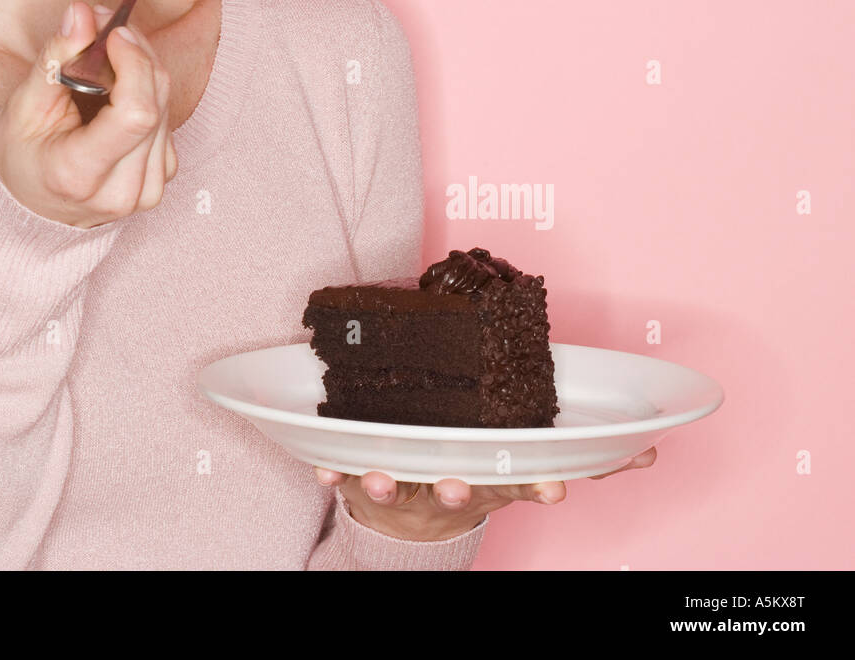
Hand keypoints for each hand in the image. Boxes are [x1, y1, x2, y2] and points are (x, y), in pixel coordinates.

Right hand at [0, 2, 176, 227]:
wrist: (26, 208)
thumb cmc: (19, 158)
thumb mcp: (23, 105)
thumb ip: (56, 57)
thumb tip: (83, 12)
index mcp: (80, 174)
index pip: (137, 114)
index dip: (133, 62)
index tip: (112, 33)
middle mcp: (122, 191)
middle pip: (155, 104)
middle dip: (136, 54)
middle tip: (104, 30)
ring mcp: (146, 192)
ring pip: (167, 109)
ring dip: (143, 72)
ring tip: (106, 61)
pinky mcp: (161, 181)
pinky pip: (168, 123)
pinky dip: (147, 97)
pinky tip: (117, 95)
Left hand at [314, 446, 657, 541]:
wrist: (406, 519)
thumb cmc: (468, 469)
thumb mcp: (521, 467)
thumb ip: (582, 456)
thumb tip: (649, 449)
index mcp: (489, 479)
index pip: (518, 486)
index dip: (534, 488)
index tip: (552, 489)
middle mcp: (449, 485)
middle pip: (456, 490)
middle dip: (458, 488)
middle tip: (458, 484)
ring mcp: (405, 485)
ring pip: (398, 485)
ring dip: (387, 483)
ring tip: (378, 476)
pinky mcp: (363, 478)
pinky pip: (342, 474)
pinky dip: (331, 471)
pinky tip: (320, 465)